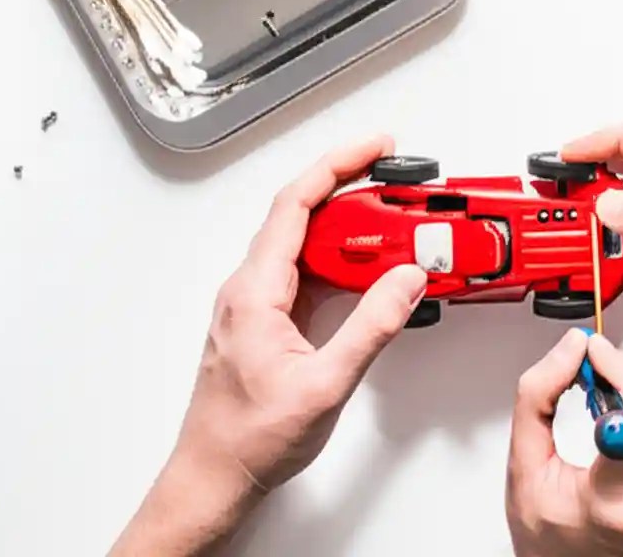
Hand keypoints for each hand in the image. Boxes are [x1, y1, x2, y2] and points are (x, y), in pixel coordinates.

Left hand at [112, 136, 427, 555]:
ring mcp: (260, 305)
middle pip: (305, 217)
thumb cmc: (247, 438)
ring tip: (400, 232)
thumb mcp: (325, 384)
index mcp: (254, 292)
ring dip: (355, 234)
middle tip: (401, 187)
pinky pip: (311, 276)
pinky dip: (346, 267)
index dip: (337, 165)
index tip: (374, 147)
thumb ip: (371, 327)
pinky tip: (374, 275)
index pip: (295, 204)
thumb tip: (406, 281)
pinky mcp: (271, 322)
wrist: (215, 475)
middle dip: (356, 194)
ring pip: (309, 247)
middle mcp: (251, 290)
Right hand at [506, 329, 622, 556]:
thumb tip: (570, 349)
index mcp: (617, 501)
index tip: (594, 353)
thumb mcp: (523, 468)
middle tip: (587, 366)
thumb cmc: (548, 539)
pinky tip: (610, 442)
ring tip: (591, 415)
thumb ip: (539, 398)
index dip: (618, 369)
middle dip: (618, 374)